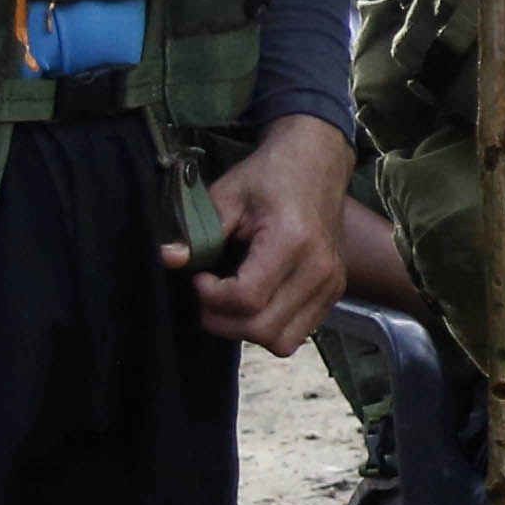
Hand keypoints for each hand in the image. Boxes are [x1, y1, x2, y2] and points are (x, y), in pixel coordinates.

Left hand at [177, 115, 354, 355]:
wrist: (317, 162)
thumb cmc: (270, 176)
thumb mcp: (227, 194)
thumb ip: (198, 230)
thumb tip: (169, 258)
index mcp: (293, 241)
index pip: (246, 299)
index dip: (210, 297)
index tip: (199, 277)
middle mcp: (319, 269)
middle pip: (263, 329)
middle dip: (222, 320)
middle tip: (206, 295)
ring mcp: (331, 284)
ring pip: (282, 342)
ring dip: (246, 331)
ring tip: (229, 303)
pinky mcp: (335, 292)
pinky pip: (297, 334)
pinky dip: (269, 327)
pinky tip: (254, 300)